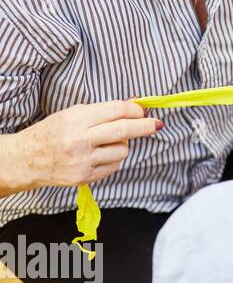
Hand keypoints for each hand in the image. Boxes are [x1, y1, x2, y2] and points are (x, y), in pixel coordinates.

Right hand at [17, 101, 159, 189]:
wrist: (26, 159)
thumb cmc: (52, 132)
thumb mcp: (74, 113)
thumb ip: (105, 110)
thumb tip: (137, 104)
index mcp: (75, 120)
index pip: (116, 111)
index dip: (135, 110)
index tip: (144, 110)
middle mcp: (79, 141)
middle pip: (123, 131)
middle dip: (145, 126)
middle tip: (157, 124)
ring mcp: (82, 161)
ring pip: (122, 151)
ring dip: (122, 145)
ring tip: (106, 142)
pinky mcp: (84, 177)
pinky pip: (114, 166)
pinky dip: (112, 159)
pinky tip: (98, 155)